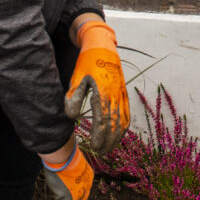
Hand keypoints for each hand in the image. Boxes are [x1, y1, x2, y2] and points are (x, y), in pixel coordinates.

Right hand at [41, 137, 92, 199]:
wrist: (62, 154)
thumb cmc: (62, 153)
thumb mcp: (68, 161)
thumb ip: (68, 167)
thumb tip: (60, 163)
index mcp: (87, 176)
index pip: (84, 191)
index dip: (77, 199)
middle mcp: (85, 186)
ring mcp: (77, 194)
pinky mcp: (68, 199)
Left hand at [66, 19, 128, 159]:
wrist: (102, 47)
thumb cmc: (86, 64)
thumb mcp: (76, 79)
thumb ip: (73, 99)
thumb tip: (73, 118)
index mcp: (103, 92)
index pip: (103, 121)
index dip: (100, 136)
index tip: (94, 146)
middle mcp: (116, 95)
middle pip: (116, 125)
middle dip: (109, 141)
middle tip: (100, 152)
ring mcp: (122, 94)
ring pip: (123, 121)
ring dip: (117, 137)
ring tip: (108, 148)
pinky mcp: (124, 94)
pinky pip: (126, 114)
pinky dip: (123, 128)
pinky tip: (117, 135)